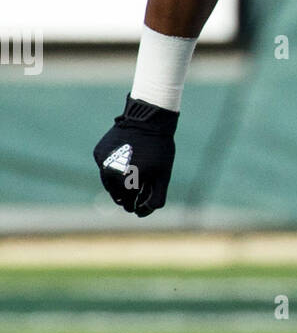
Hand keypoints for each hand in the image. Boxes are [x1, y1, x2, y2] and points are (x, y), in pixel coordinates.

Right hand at [93, 95, 177, 216]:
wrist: (147, 119)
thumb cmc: (159, 149)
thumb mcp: (164, 175)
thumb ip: (155, 198)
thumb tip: (141, 213)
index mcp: (128, 179)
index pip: (128, 202)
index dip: (134, 206)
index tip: (136, 207)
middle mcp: (111, 172)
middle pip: (116, 194)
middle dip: (124, 198)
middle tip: (130, 200)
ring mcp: (102, 161)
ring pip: (107, 182)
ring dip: (116, 186)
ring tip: (126, 183)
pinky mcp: (98, 152)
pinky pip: (104, 167)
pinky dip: (111, 170)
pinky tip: (122, 164)